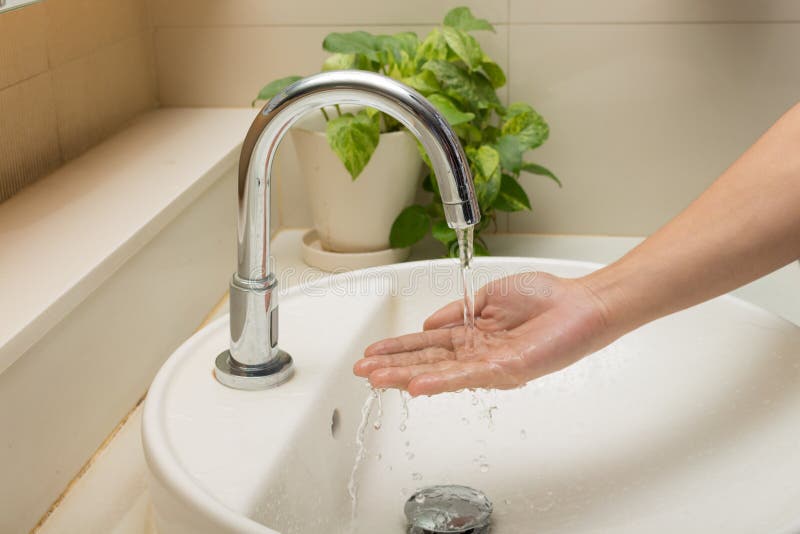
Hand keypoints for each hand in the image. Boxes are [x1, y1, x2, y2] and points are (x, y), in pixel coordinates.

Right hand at [353, 272, 616, 395]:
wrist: (580, 304)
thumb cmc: (544, 298)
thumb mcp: (489, 296)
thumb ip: (456, 311)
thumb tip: (427, 322)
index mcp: (471, 333)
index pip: (426, 343)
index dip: (397, 347)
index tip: (371, 352)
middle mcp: (476, 352)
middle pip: (426, 361)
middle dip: (393, 366)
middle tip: (363, 372)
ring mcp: (489, 364)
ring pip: (440, 372)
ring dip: (407, 377)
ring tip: (378, 380)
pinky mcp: (506, 369)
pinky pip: (468, 377)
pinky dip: (440, 381)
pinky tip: (416, 385)